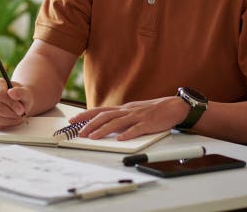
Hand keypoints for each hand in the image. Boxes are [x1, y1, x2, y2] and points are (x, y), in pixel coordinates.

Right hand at [0, 78, 33, 128]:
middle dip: (12, 114)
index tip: (21, 110)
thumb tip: (11, 93)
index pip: (0, 95)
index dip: (11, 104)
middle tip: (21, 115)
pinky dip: (6, 125)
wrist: (17, 102)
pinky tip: (12, 120)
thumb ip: (20, 92)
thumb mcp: (25, 93)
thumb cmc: (20, 97)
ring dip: (11, 121)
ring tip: (18, 118)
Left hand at [69, 96, 188, 139]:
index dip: (85, 115)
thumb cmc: (152, 111)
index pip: (100, 110)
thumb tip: (105, 124)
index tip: (73, 120)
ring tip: (93, 138)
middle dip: (90, 124)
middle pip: (105, 116)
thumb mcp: (133, 111)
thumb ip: (120, 117)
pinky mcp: (148, 123)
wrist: (173, 107)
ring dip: (103, 130)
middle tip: (80, 133)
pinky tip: (120, 139)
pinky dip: (127, 134)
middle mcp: (127, 111)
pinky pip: (136, 129)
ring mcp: (137, 116)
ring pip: (117, 122)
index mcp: (123, 109)